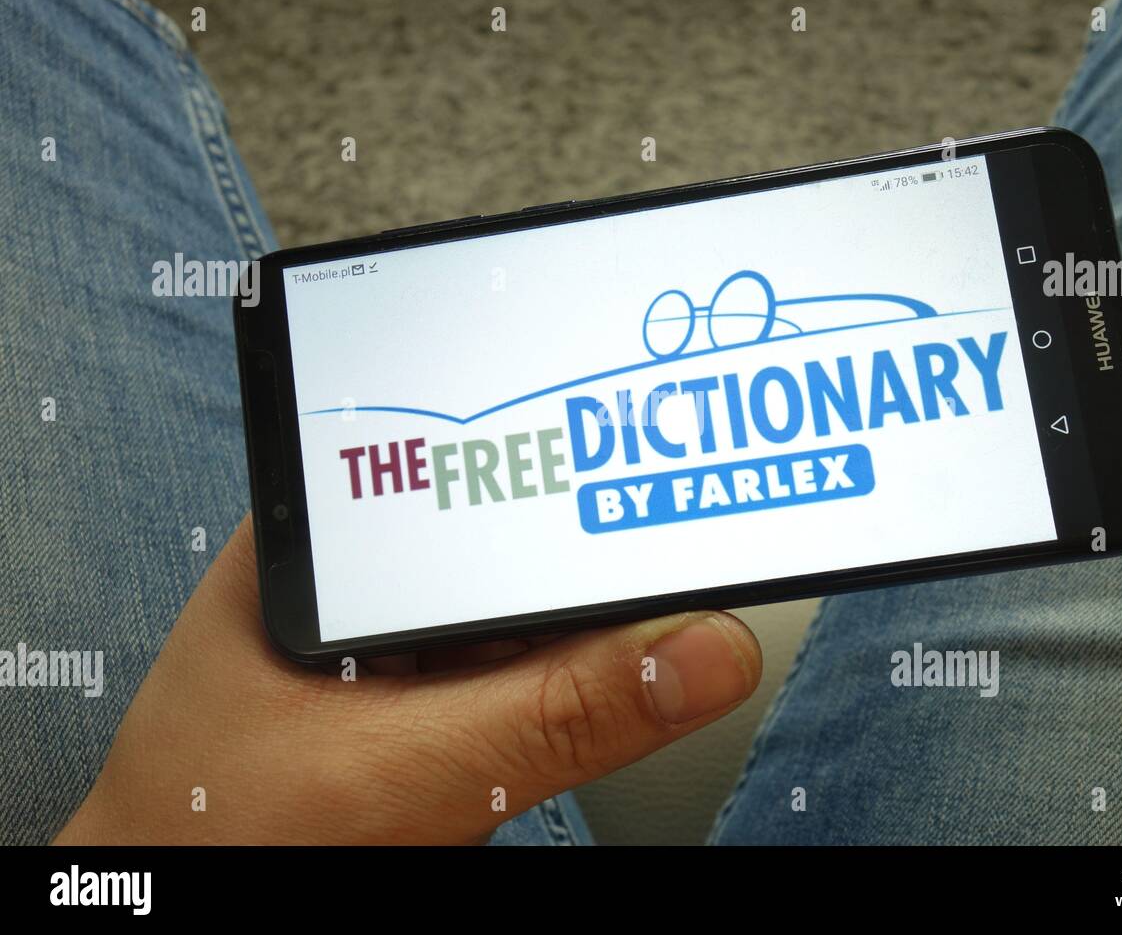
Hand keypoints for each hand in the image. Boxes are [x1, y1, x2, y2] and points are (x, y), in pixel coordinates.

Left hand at [55, 516, 761, 843]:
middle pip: (506, 539)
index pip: (469, 467)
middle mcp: (357, 576)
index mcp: (319, 539)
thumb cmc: (220, 838)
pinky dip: (563, 692)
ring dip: (584, 633)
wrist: (183, 911)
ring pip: (517, 613)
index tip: (670, 483)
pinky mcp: (414, 708)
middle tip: (699, 553)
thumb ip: (550, 714)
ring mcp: (388, 647)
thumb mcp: (398, 768)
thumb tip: (705, 650)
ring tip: (676, 612)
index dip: (575, 464)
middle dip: (591, 561)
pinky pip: (511, 680)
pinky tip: (603, 694)